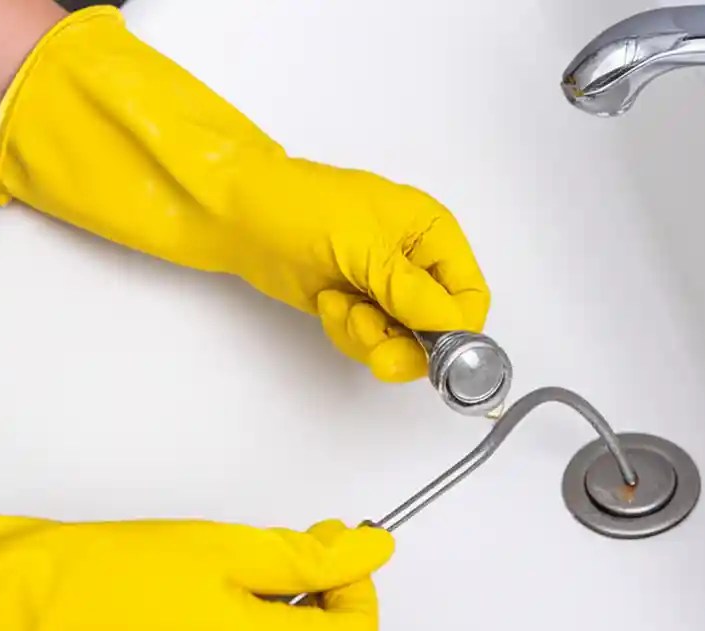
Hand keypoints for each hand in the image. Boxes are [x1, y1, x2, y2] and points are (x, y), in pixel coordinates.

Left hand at [0, 7, 489, 382]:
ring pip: (404, 341)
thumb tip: (450, 324)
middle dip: (405, 341)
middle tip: (373, 344)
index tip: (427, 348)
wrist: (235, 216)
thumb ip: (409, 289)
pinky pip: (371, 341)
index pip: (468, 295)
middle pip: (439, 326)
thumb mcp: (362, 245)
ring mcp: (384, 285)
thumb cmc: (297, 207)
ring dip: (371, 338)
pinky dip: (350, 335)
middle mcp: (414, 261)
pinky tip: (327, 306)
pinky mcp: (355, 305)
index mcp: (430, 233)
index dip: (455, 329)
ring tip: (339, 310)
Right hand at [0, 514, 392, 630]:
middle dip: (299, 598)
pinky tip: (175, 615)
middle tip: (261, 553)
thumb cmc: (99, 584)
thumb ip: (307, 559)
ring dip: (255, 621)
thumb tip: (368, 551)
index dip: (355, 590)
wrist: (16, 622)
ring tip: (199, 583)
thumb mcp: (222, 549)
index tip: (335, 556)